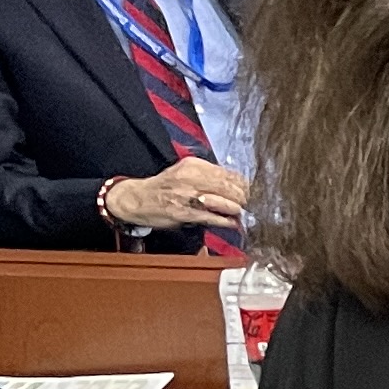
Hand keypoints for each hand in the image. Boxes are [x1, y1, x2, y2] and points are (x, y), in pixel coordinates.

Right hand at [108, 159, 247, 230]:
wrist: (136, 198)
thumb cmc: (164, 187)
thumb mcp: (185, 172)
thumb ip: (208, 175)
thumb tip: (236, 183)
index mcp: (194, 165)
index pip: (229, 173)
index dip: (244, 184)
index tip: (252, 191)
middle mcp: (192, 178)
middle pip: (230, 187)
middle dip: (244, 197)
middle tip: (250, 204)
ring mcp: (188, 196)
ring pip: (223, 201)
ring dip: (236, 209)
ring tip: (242, 213)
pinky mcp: (184, 213)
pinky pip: (211, 217)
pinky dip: (225, 221)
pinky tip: (232, 223)